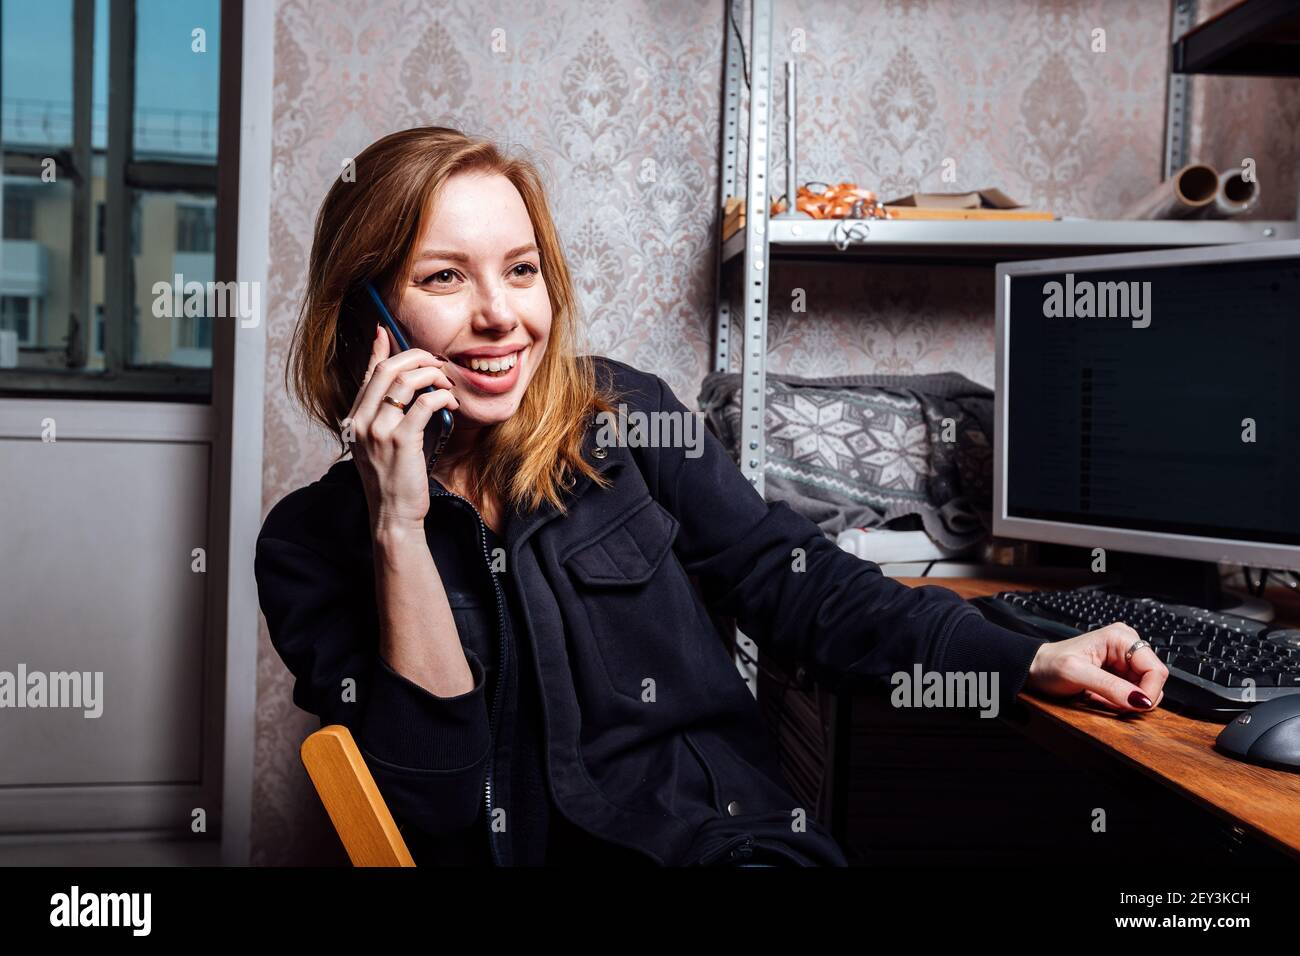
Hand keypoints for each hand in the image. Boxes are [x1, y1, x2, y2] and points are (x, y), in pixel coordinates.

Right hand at [347, 324, 459, 535]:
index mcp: (354, 420)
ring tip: (447, 382)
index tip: (387, 331)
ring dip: (431, 375)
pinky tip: (451, 400)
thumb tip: (405, 385)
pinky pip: (424, 404)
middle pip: (385, 369)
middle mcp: (360, 422)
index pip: (366, 374)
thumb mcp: (382, 443)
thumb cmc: (394, 479)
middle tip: (436, 362)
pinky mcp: (400, 441)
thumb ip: (389, 414)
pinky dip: (441, 396)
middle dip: (415, 358)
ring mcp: (378, 431)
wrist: (393, 515)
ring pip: (404, 382)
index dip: (379, 349)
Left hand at [1026, 623, 1168, 712]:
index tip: (1133, 706)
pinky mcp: (1119, 672)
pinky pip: (1133, 693)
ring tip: (1102, 697)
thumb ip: (1110, 686)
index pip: (1156, 669)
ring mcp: (1124, 660)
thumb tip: (1140, 700)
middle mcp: (1126, 646)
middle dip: (1137, 697)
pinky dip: (1121, 701)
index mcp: (1121, 637)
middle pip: (1153, 680)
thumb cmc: (1049, 665)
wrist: (1035, 669)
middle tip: (1112, 702)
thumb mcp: (1076, 674)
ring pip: (1145, 689)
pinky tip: (1102, 697)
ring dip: (1128, 700)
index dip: (1149, 692)